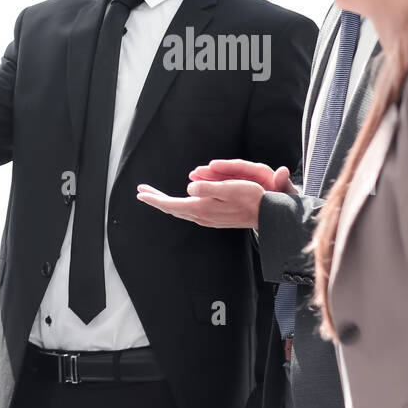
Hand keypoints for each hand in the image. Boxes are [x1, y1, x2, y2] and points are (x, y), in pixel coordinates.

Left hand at [135, 178, 266, 228]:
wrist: (266, 215)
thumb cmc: (251, 198)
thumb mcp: (229, 188)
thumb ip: (207, 188)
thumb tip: (189, 187)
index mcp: (202, 208)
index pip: (171, 204)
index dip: (154, 199)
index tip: (140, 193)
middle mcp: (201, 216)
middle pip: (171, 208)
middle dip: (156, 199)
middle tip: (142, 191)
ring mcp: (206, 219)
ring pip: (179, 211)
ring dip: (165, 202)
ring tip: (155, 195)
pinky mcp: (212, 218)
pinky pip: (187, 212)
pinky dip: (177, 205)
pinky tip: (177, 202)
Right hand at [188, 159, 294, 194]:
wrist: (281, 206)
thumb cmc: (284, 198)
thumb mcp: (285, 191)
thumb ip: (283, 181)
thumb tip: (283, 171)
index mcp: (261, 173)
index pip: (241, 166)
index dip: (226, 166)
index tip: (213, 165)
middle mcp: (249, 175)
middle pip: (228, 171)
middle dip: (211, 171)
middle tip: (197, 171)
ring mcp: (241, 181)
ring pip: (222, 177)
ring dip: (207, 177)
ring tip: (193, 176)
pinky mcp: (236, 189)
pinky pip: (221, 186)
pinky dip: (210, 185)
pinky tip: (198, 187)